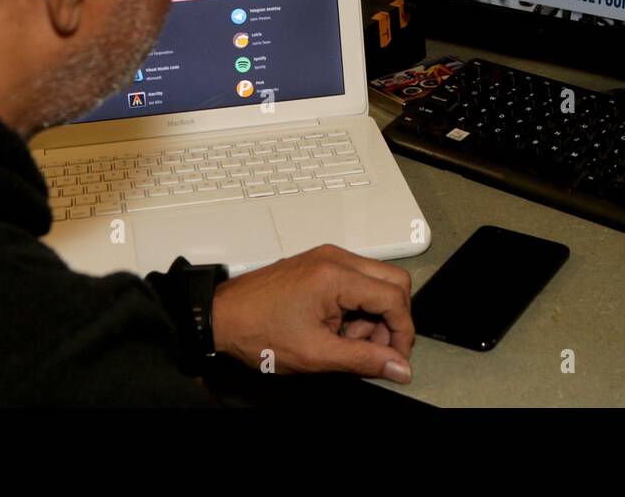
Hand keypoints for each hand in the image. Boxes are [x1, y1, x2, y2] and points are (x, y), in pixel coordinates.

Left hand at [210, 244, 414, 383]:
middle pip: (394, 281)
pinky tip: (337, 329)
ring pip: (377, 282)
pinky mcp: (320, 264)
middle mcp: (336, 258)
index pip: (394, 296)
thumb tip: (398, 367)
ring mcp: (328, 258)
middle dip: (392, 320)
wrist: (221, 316)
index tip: (396, 358)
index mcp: (336, 276)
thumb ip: (363, 360)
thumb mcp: (315, 354)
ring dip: (373, 315)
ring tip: (346, 342)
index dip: (403, 331)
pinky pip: (357, 280)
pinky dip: (357, 306)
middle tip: (376, 350)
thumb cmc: (258, 330)